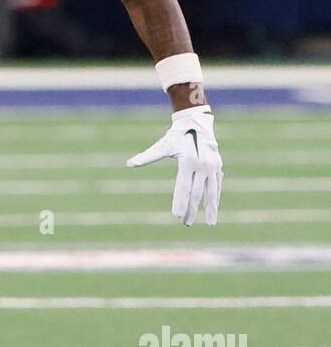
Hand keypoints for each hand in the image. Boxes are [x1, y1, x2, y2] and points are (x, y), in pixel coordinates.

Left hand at [126, 105, 222, 225]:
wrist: (196, 122)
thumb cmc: (176, 136)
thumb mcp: (162, 146)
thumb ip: (147, 156)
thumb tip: (129, 163)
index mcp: (188, 161)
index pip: (183, 187)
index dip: (179, 202)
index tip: (177, 216)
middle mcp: (202, 165)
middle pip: (196, 192)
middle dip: (190, 209)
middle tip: (185, 223)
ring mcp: (212, 166)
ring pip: (211, 191)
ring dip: (210, 208)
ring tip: (209, 224)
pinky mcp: (218, 166)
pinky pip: (217, 185)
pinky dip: (215, 197)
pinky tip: (212, 209)